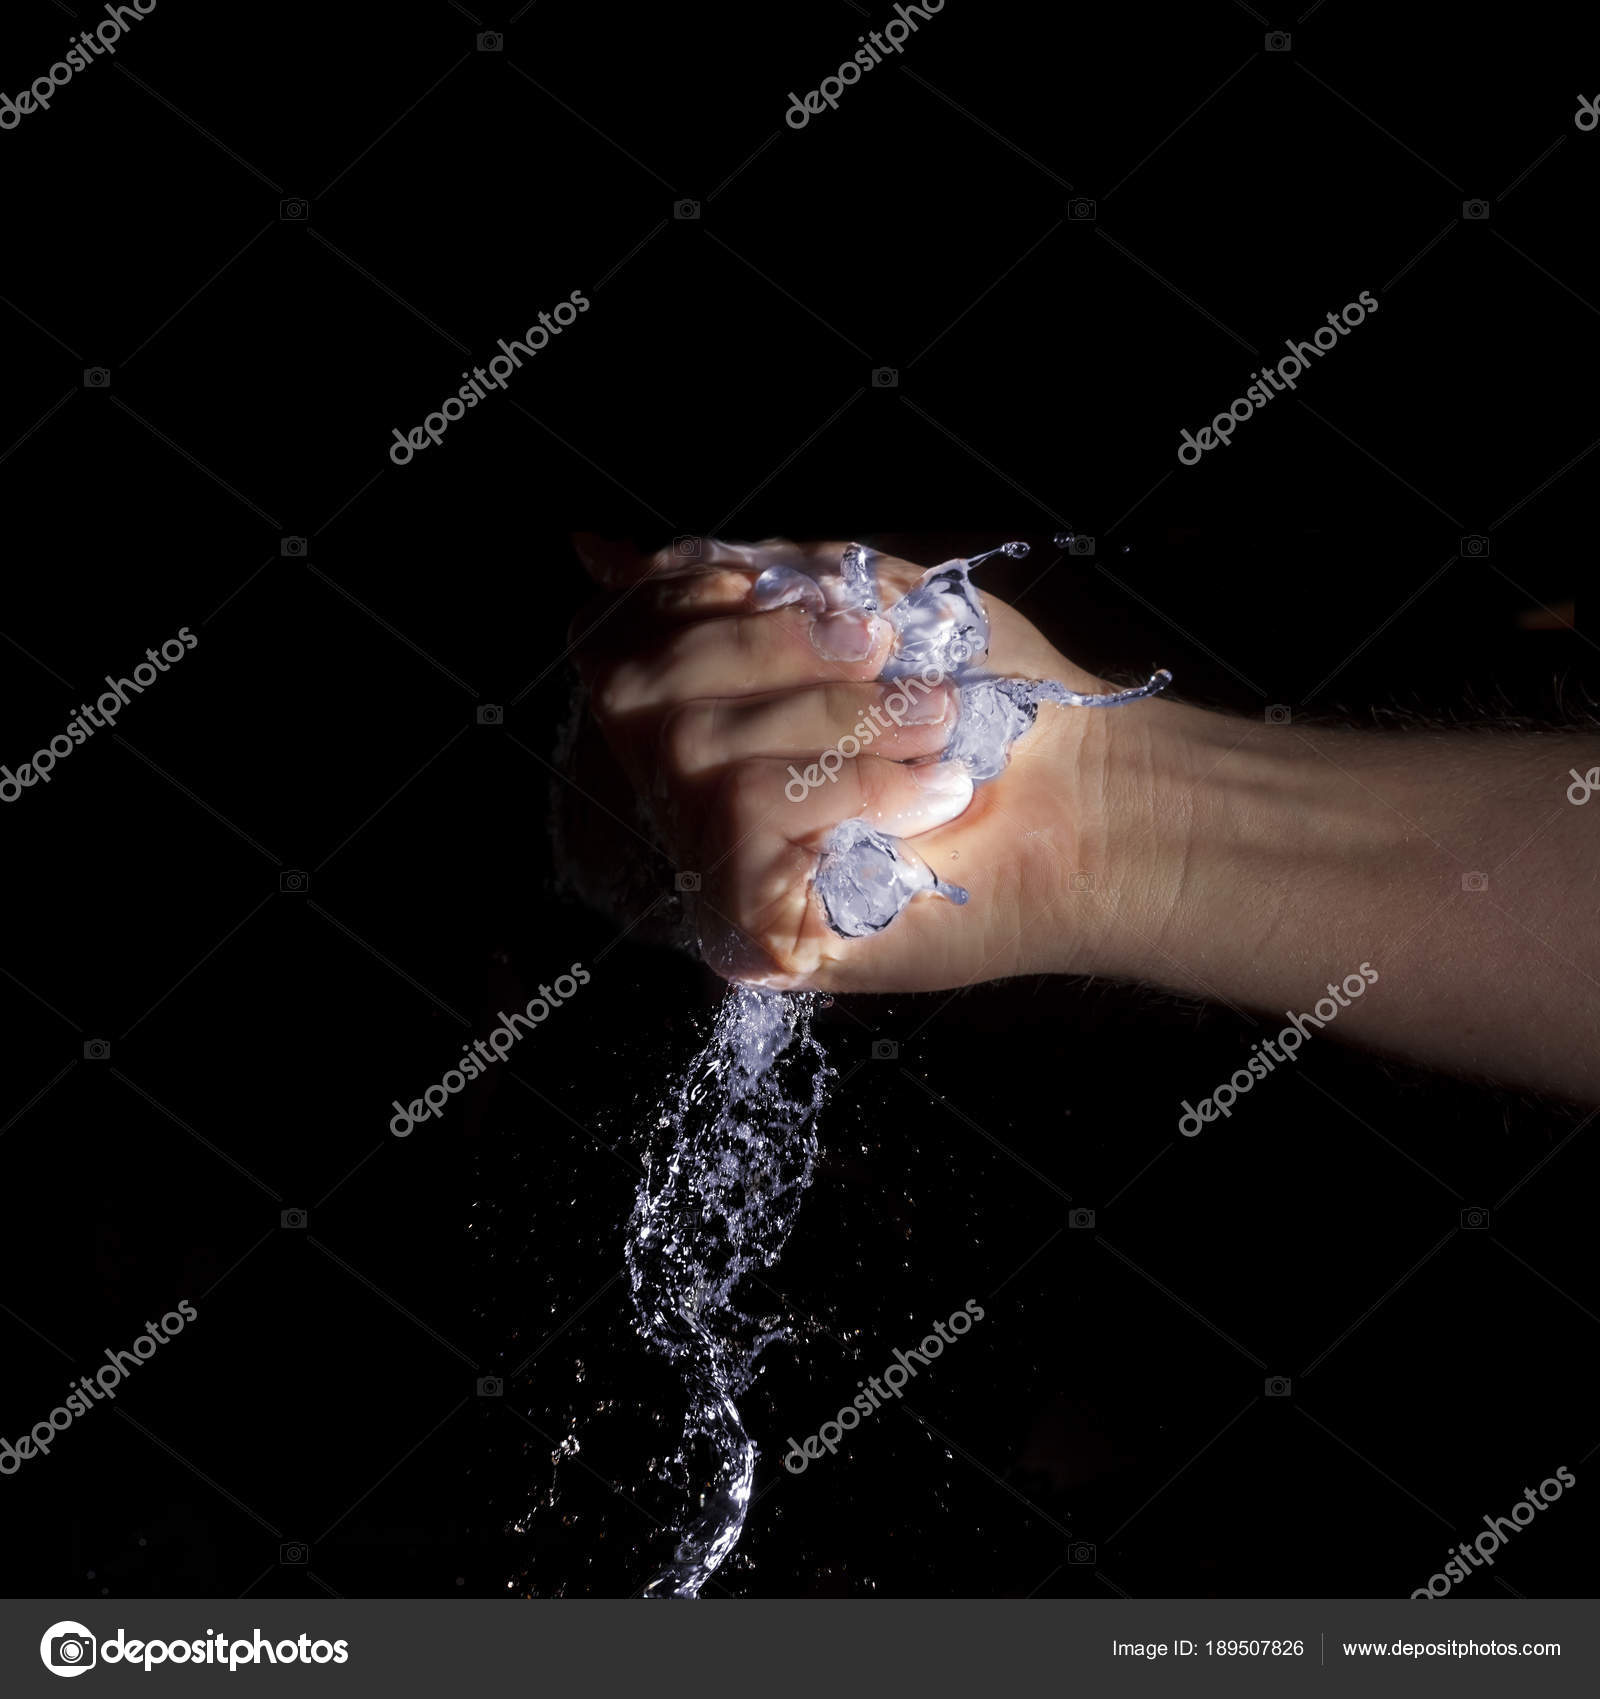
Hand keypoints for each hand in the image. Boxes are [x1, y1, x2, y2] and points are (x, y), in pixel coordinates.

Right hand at [569, 536, 1172, 993]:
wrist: (1089, 801)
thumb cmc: (991, 699)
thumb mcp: (867, 601)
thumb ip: (749, 580)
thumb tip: (598, 552)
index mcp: (707, 706)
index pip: (621, 639)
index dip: (701, 603)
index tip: (833, 606)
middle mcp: (686, 788)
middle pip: (640, 688)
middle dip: (776, 651)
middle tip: (889, 657)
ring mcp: (713, 862)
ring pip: (692, 753)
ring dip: (838, 721)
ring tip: (936, 731)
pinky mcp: (751, 926)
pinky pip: (739, 822)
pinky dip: (848, 790)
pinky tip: (925, 801)